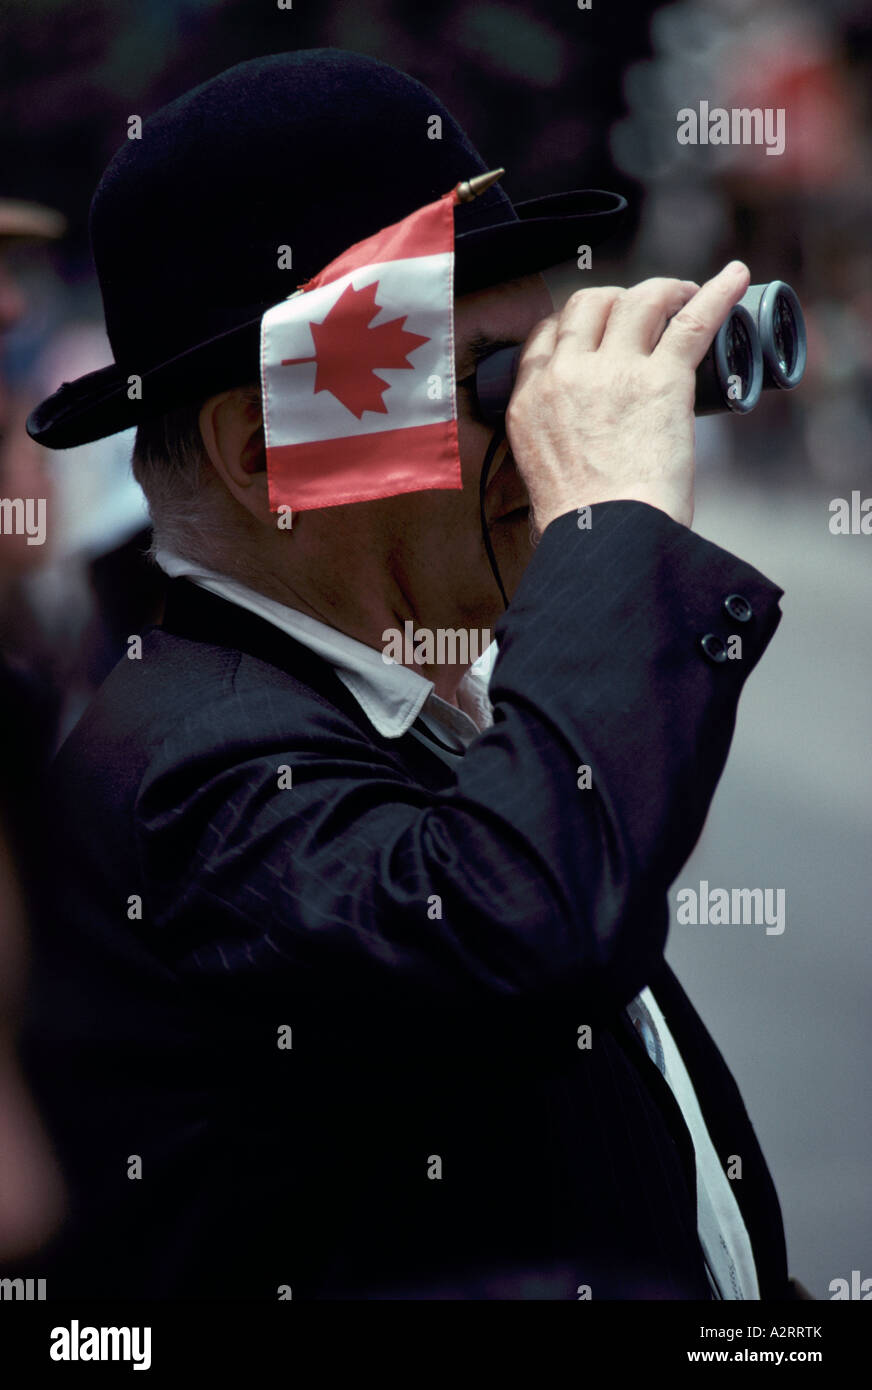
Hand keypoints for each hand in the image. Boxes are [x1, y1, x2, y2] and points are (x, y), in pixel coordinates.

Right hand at [504, 261, 750, 531]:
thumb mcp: (537, 478)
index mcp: (530, 401)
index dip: (575, 324)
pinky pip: (693, 321)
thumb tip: (570, 465)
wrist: (604, 540)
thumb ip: (548, 453)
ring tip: (686, 295)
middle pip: (589, 304)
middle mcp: (566, 375)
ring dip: (665, 291)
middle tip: (644, 311)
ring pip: (638, 301)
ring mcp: (614, 372)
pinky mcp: (662, 379)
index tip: (597, 330)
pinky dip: (717, 294)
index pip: (546, 336)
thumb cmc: (579, 527)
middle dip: (617, 298)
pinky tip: (734, 277)